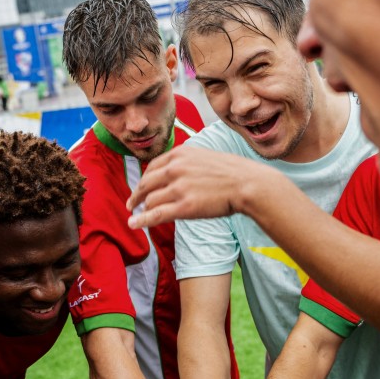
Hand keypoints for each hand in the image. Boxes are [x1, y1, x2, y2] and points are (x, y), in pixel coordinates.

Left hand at [126, 146, 278, 228]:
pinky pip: (155, 214)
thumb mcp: (204, 156)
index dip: (143, 180)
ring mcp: (179, 188)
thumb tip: (173, 172)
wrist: (247, 183)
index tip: (140, 188)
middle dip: (137, 195)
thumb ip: (185, 163)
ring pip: (150, 200)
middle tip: (132, 204)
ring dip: (142, 209)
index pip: (152, 167)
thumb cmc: (232, 172)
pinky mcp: (184, 207)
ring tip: (138, 216)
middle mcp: (175, 169)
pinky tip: (134, 224)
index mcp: (180, 154)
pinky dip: (141, 220)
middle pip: (146, 183)